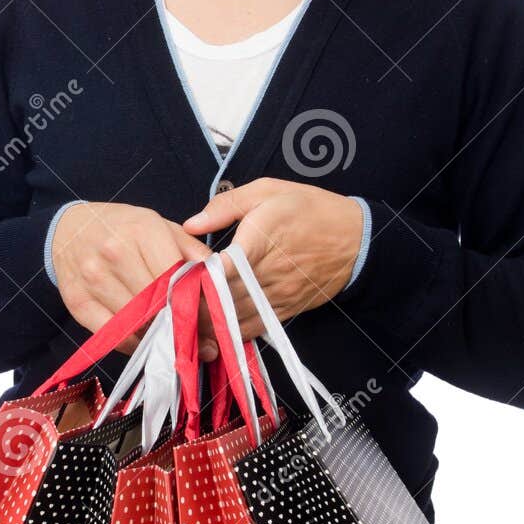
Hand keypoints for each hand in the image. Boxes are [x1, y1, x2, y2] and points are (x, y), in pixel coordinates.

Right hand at [51, 202, 209, 351]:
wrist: (68, 229)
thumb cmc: (122, 229)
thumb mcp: (159, 225)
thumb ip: (192, 250)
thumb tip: (220, 279)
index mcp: (142, 230)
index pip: (177, 277)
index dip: (196, 303)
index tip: (213, 320)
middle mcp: (115, 253)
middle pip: (159, 303)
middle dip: (183, 325)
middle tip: (202, 341)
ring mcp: (93, 279)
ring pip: (138, 323)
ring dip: (161, 339)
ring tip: (180, 345)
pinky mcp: (78, 303)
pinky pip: (114, 336)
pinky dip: (135, 344)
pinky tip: (148, 340)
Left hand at [182, 179, 364, 357]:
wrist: (357, 239)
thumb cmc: (311, 210)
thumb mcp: (269, 191)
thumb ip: (226, 205)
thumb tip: (191, 223)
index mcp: (259, 242)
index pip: (218, 272)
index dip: (193, 280)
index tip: (172, 279)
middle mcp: (268, 275)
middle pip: (221, 301)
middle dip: (193, 306)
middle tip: (166, 305)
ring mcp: (278, 297)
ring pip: (234, 320)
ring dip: (208, 322)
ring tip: (182, 319)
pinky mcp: (286, 311)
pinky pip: (252, 329)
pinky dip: (230, 331)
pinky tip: (212, 328)